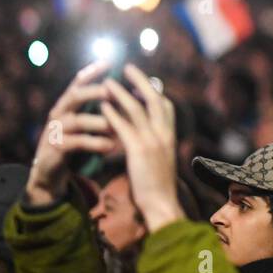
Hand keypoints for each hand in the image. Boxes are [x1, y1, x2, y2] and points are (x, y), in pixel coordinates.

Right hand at [26, 61, 115, 204]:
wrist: (52, 173)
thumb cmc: (75, 144)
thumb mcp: (86, 124)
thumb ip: (100, 110)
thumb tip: (127, 94)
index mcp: (68, 104)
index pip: (78, 82)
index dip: (91, 71)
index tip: (109, 62)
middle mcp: (59, 113)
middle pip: (74, 96)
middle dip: (93, 92)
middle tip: (111, 92)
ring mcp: (55, 130)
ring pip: (76, 120)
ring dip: (99, 122)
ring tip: (116, 126)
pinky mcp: (55, 148)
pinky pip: (76, 142)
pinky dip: (94, 143)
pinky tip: (110, 146)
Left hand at [100, 64, 182, 231]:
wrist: (161, 204)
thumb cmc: (158, 187)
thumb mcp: (161, 160)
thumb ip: (155, 144)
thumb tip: (146, 136)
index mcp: (170, 136)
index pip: (166, 106)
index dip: (154, 90)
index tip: (143, 80)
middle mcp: (164, 134)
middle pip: (154, 99)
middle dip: (141, 81)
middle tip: (127, 68)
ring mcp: (153, 141)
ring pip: (138, 109)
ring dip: (122, 93)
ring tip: (108, 83)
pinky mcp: (139, 151)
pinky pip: (125, 127)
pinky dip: (114, 114)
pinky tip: (103, 106)